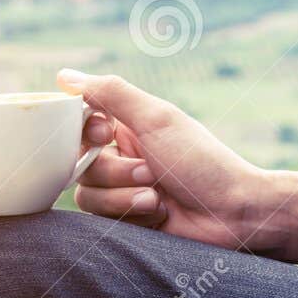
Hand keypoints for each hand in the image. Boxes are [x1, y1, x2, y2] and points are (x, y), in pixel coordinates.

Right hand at [57, 69, 297, 276]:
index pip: (79, 123)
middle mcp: (122, 156)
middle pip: (78, 162)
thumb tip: (64, 77)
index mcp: (129, 127)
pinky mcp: (125, 220)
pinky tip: (160, 215)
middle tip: (149, 171)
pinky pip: (100, 217)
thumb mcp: (157, 119)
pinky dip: (130, 213)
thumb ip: (111, 94)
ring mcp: (122, 190)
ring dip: (123, 195)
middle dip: (114, 171)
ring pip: (86, 192)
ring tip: (157, 198)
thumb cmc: (202, 162)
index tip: (107, 134)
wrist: (233, 215)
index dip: (85, 132)